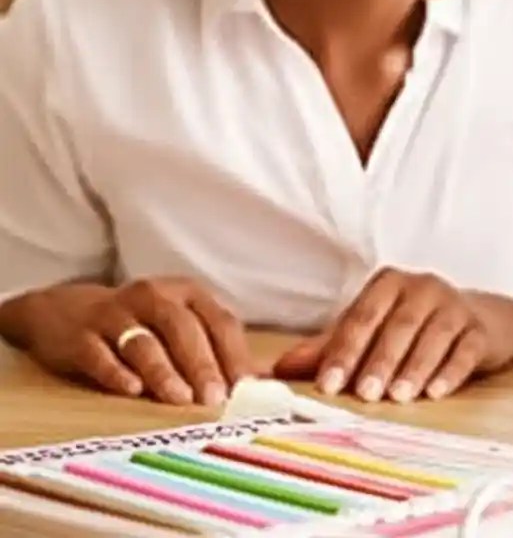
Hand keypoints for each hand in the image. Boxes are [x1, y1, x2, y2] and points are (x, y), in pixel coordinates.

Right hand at [4, 278, 252, 405]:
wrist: (66, 312)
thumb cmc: (142, 326)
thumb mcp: (182, 328)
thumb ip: (219, 351)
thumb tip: (265, 383)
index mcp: (187, 293)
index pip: (220, 322)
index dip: (234, 356)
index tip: (245, 390)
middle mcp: (153, 295)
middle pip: (183, 328)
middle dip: (201, 365)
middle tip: (213, 400)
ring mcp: (113, 312)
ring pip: (142, 341)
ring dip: (164, 371)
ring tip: (180, 399)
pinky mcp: (79, 334)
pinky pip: (98, 352)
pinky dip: (116, 371)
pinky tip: (131, 390)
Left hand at [273, 269, 512, 402]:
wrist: (484, 319)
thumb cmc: (416, 326)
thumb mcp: (374, 330)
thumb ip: (329, 347)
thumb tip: (277, 370)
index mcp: (388, 284)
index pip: (361, 318)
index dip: (343, 351)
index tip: (329, 384)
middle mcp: (422, 287)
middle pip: (398, 326)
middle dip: (380, 362)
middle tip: (365, 394)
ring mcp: (455, 306)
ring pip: (433, 336)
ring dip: (415, 368)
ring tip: (399, 397)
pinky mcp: (480, 329)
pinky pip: (465, 349)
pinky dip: (450, 371)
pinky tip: (436, 392)